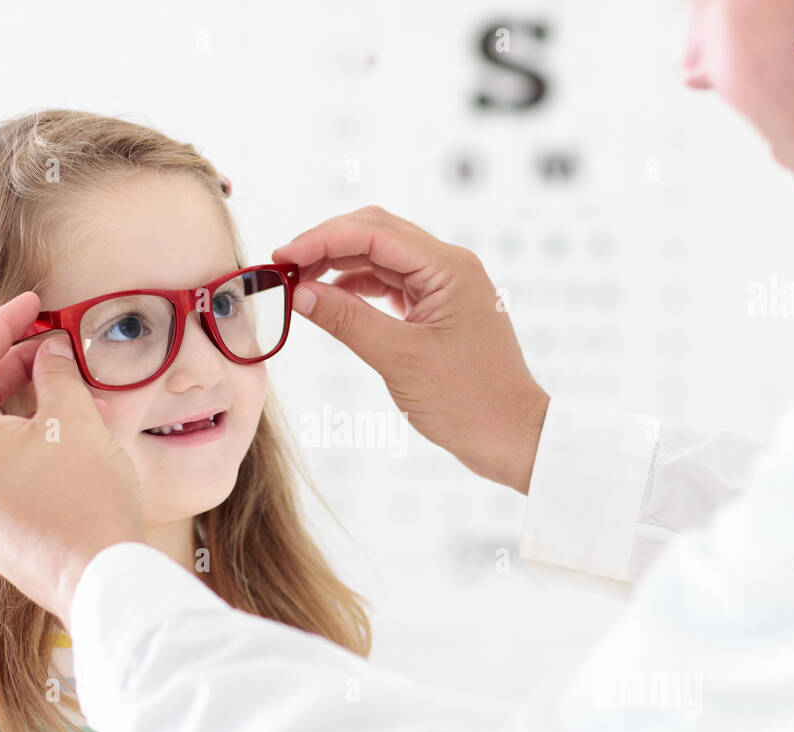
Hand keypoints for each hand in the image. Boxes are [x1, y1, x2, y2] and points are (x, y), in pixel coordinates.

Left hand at [0, 290, 146, 629]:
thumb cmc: (87, 499)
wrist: (102, 581)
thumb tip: (50, 353)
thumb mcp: (76, 419)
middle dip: (19, 367)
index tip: (36, 306)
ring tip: (77, 397)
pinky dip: (32, 446)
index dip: (4, 324)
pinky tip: (74, 446)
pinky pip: (6, 474)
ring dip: (30, 408)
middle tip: (59, 350)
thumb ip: (57, 374)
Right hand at [272, 206, 549, 492]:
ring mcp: (445, 286)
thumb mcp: (398, 359)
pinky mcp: (439, 308)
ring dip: (339, 264)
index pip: (373, 232)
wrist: (511, 437)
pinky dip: (357, 287)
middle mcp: (449, 266)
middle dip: (326, 244)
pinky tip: (331, 300)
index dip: (321, 239)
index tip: (282, 257)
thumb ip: (347, 319)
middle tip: (283, 266)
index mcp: (448, 267)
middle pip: (376, 233)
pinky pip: (391, 283)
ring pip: (381, 257)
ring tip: (299, 283)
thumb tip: (299, 292)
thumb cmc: (469, 401)